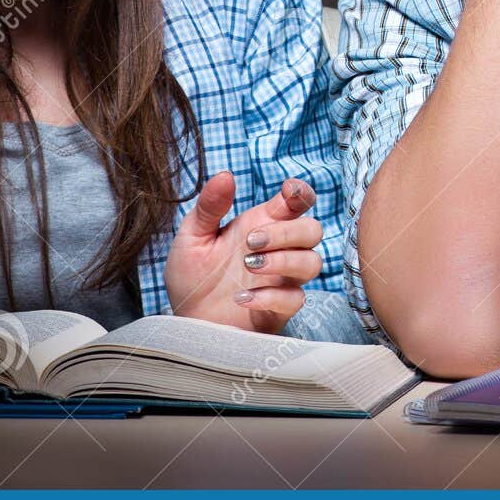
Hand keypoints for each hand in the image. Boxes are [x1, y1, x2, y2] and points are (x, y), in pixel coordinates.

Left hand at [163, 172, 322, 333]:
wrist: (185, 324)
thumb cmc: (191, 278)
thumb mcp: (192, 237)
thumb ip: (209, 206)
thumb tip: (225, 175)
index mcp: (262, 224)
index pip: (298, 202)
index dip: (302, 192)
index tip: (288, 192)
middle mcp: (278, 250)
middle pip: (312, 230)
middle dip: (287, 232)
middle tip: (251, 241)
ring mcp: (282, 280)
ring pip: (313, 262)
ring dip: (284, 260)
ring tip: (249, 266)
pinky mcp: (279, 310)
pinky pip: (295, 299)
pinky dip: (270, 296)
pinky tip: (242, 298)